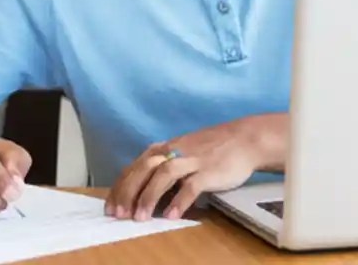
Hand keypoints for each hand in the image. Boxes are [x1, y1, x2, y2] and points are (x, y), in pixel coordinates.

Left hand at [106, 112, 286, 220]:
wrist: (246, 138)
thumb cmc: (214, 148)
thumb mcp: (184, 151)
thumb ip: (166, 166)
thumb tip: (145, 191)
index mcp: (167, 147)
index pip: (136, 166)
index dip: (121, 186)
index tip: (111, 205)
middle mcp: (176, 151)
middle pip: (144, 169)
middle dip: (128, 192)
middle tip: (119, 214)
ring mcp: (193, 159)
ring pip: (164, 174)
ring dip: (149, 196)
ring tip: (140, 218)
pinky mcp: (210, 170)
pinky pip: (192, 186)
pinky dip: (180, 201)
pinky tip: (172, 216)